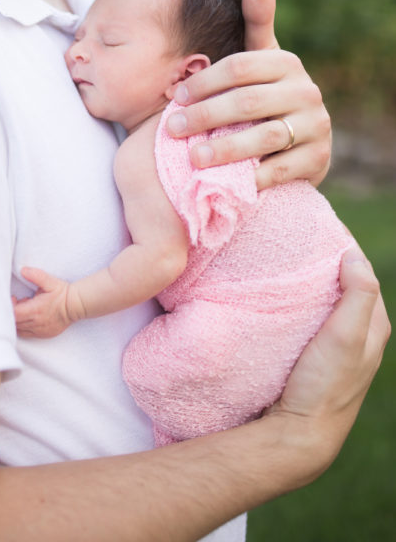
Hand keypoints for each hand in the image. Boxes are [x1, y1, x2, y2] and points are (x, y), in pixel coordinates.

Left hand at [13, 267, 75, 337]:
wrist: (76, 306)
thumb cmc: (62, 293)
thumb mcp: (50, 282)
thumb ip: (36, 275)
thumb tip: (23, 270)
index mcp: (36, 310)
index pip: (14, 313)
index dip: (10, 306)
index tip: (14, 298)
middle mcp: (36, 323)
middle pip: (14, 322)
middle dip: (11, 313)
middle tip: (17, 303)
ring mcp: (39, 331)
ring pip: (19, 330)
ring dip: (17, 320)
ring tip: (24, 309)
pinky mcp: (42, 335)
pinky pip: (26, 334)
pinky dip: (22, 327)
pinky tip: (28, 317)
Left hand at [166, 0, 331, 188]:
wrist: (300, 141)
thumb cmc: (265, 93)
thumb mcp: (261, 58)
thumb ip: (256, 21)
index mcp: (285, 62)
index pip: (239, 66)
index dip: (204, 81)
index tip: (173, 96)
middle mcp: (306, 91)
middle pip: (247, 102)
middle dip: (205, 116)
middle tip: (172, 129)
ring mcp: (315, 126)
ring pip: (264, 136)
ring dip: (225, 148)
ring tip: (194, 159)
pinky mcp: (319, 159)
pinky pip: (281, 169)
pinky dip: (253, 176)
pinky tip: (225, 180)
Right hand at [267, 245, 389, 480]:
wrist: (300, 433)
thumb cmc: (325, 384)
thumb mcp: (347, 336)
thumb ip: (358, 295)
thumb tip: (353, 254)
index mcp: (375, 325)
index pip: (362, 269)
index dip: (343, 243)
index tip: (317, 221)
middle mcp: (360, 333)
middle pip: (345, 281)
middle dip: (326, 256)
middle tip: (297, 234)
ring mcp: (336, 344)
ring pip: (327, 297)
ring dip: (311, 277)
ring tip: (286, 255)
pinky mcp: (314, 353)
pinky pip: (311, 314)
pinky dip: (300, 296)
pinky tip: (279, 292)